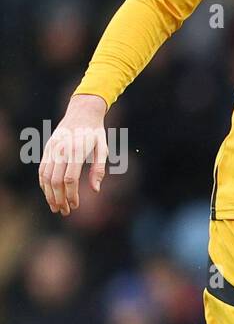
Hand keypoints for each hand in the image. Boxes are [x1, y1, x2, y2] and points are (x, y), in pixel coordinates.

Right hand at [39, 95, 107, 215]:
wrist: (82, 112)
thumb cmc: (96, 133)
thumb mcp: (103, 149)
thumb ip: (98, 170)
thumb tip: (95, 190)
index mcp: (76, 151)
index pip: (70, 179)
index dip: (71, 195)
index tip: (75, 206)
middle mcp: (61, 150)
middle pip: (55, 180)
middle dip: (59, 199)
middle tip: (64, 212)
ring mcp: (52, 149)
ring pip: (45, 176)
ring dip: (49, 194)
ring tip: (55, 206)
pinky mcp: (47, 148)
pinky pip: (42, 168)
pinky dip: (43, 183)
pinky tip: (49, 193)